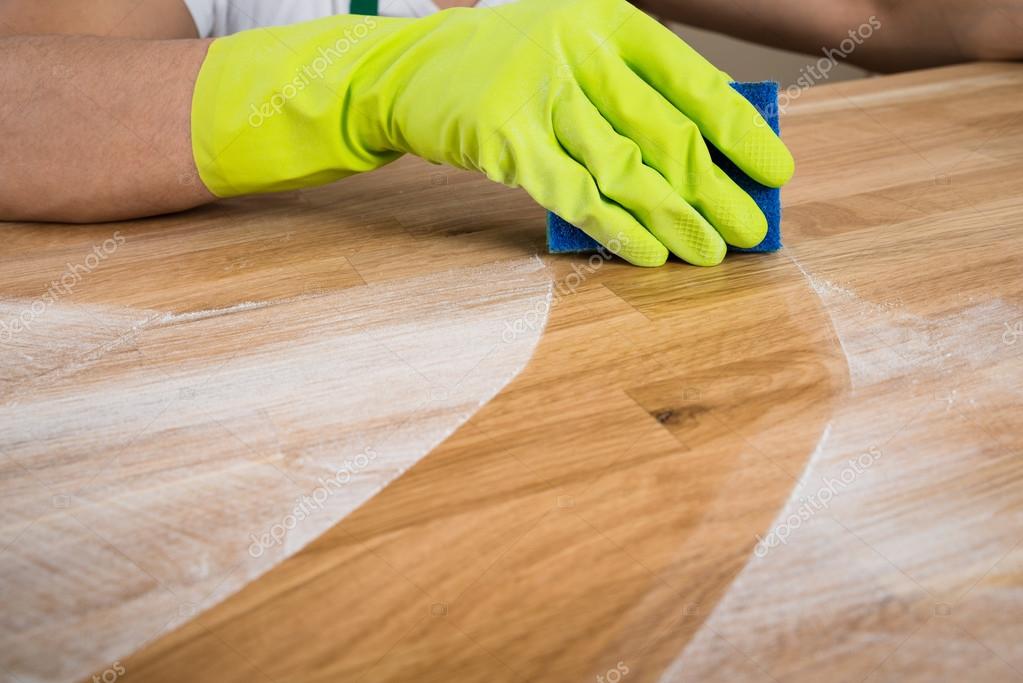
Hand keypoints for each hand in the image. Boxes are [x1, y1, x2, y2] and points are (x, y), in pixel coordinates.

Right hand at [192, 0, 794, 265]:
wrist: (413, 69)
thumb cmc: (509, 66)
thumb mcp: (575, 54)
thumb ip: (631, 94)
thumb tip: (703, 162)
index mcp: (611, 21)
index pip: (694, 81)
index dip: (740, 132)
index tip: (775, 171)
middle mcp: (581, 49)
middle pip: (665, 131)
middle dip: (714, 187)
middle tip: (749, 228)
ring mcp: (541, 91)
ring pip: (625, 168)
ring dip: (674, 216)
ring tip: (709, 251)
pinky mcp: (505, 137)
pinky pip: (574, 193)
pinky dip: (615, 226)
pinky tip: (649, 253)